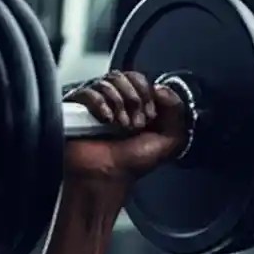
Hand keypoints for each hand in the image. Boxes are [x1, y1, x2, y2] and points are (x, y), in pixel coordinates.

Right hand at [63, 71, 186, 182]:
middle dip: (134, 100)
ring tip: (121, 126)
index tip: (151, 116)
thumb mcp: (169, 140)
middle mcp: (116, 101)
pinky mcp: (76, 107)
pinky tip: (106, 121)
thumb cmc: (133, 162)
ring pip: (107, 82)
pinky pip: (88, 91)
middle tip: (136, 124)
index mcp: (137, 105)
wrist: (107, 176)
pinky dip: (100, 105)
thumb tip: (161, 87)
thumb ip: (177, 111)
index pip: (140, 79)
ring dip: (120, 105)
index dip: (147, 94)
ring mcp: (95, 103)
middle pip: (124, 76)